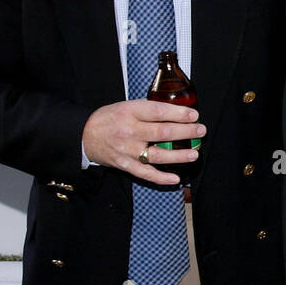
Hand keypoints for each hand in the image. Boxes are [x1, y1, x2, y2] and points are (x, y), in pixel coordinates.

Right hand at [81, 99, 203, 186]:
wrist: (85, 135)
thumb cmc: (110, 118)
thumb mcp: (126, 106)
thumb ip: (148, 109)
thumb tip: (176, 111)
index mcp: (130, 112)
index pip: (159, 112)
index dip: (179, 114)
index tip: (194, 115)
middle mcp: (129, 131)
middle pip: (163, 132)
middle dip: (186, 132)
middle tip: (201, 131)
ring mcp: (127, 150)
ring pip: (158, 155)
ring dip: (179, 156)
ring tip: (194, 154)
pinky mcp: (125, 165)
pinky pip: (146, 174)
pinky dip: (161, 178)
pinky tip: (176, 179)